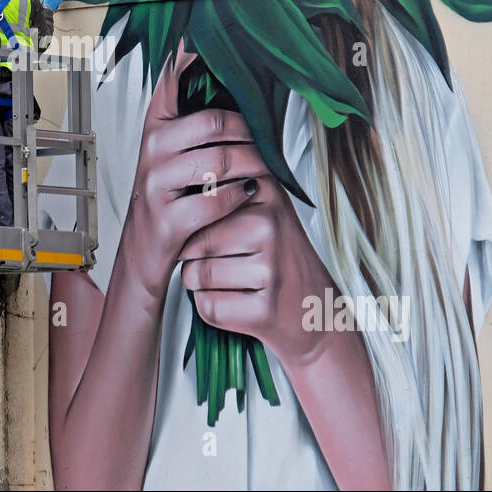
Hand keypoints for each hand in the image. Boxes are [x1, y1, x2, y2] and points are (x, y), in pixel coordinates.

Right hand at [117, 42, 269, 300]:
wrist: (145, 250)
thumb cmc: (169, 195)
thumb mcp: (173, 150)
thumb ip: (195, 116)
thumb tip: (229, 74)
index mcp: (156, 125)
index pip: (171, 78)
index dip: (193, 56)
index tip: (216, 41)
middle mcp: (152, 148)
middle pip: (214, 123)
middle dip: (250, 133)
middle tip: (266, 142)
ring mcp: (156, 183)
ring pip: (221, 161)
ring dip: (253, 167)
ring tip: (263, 171)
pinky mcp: (169, 218)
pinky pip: (218, 200)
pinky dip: (239, 197)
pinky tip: (246, 194)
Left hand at [178, 170, 327, 360]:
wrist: (316, 312)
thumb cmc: (278, 260)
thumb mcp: (262, 209)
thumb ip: (223, 189)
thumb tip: (175, 179)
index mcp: (266, 192)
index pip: (199, 201)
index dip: (193, 225)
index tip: (212, 233)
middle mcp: (270, 224)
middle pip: (191, 241)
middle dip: (195, 259)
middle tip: (231, 265)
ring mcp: (269, 267)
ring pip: (194, 276)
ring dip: (203, 286)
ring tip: (236, 284)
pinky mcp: (264, 309)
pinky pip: (207, 306)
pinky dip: (214, 310)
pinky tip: (241, 304)